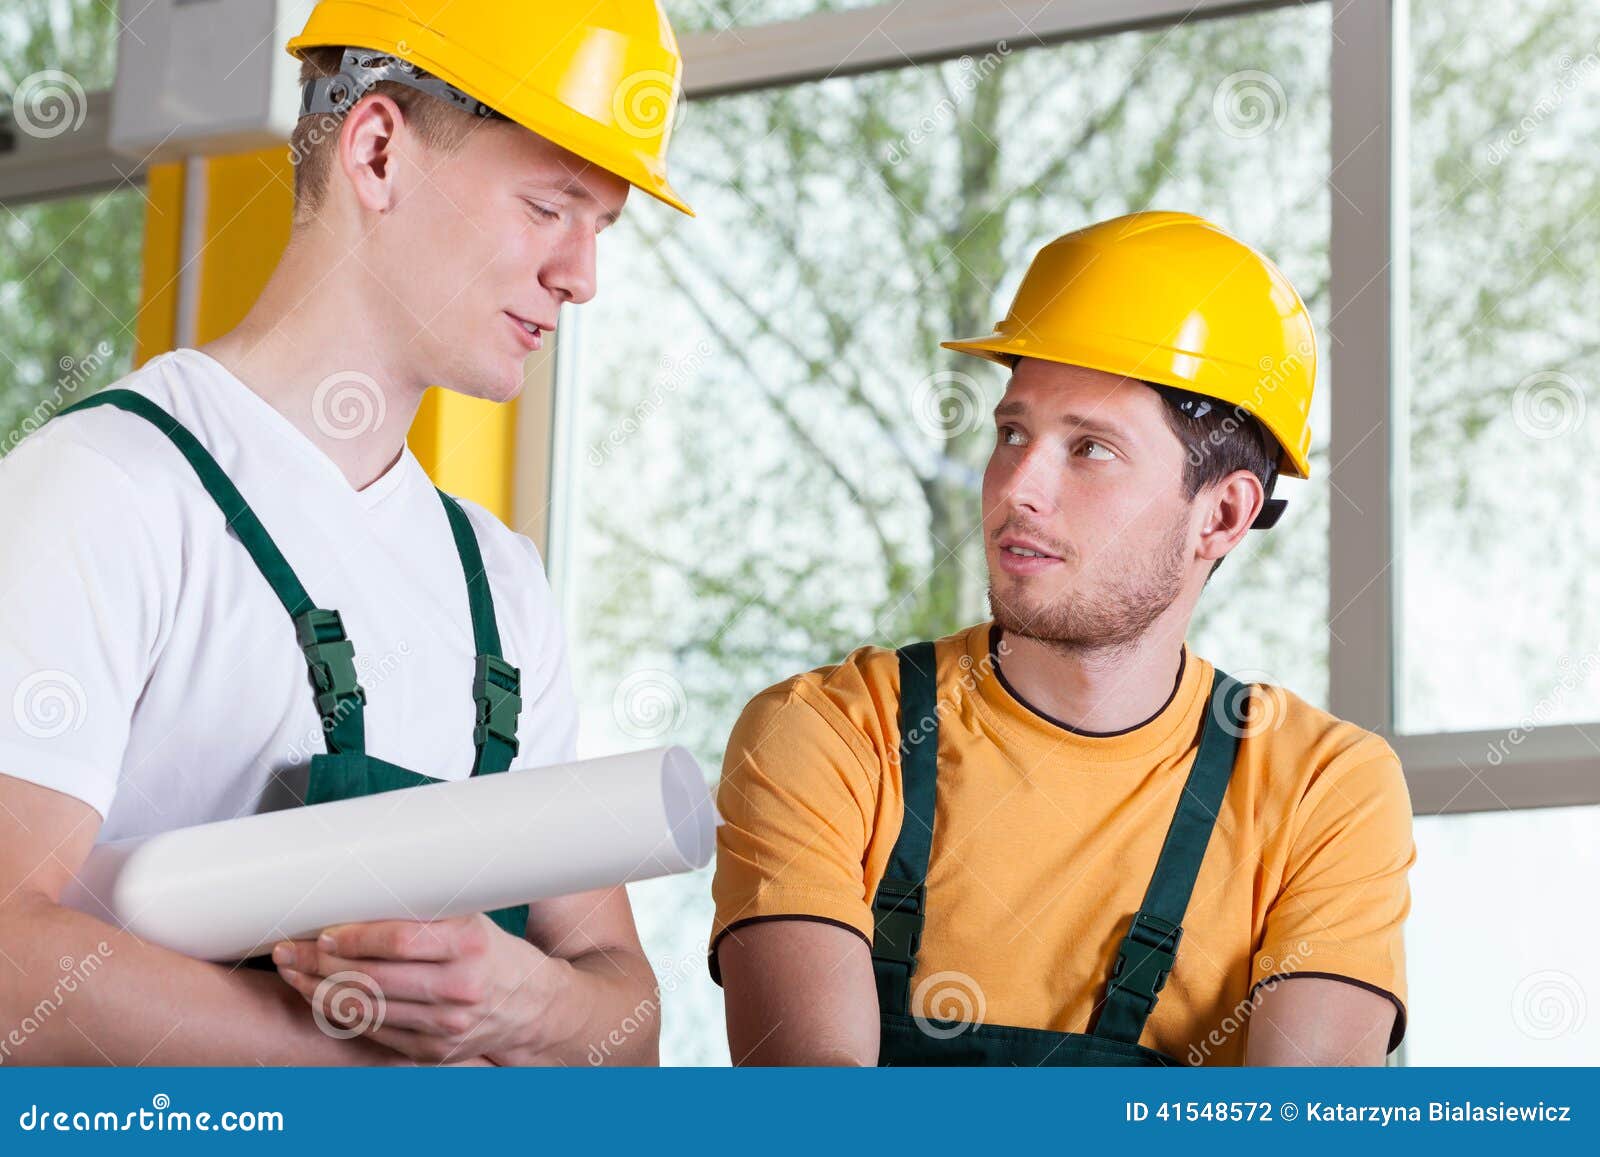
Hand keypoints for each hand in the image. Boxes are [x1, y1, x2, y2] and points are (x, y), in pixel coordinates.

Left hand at [273, 913, 575, 1063]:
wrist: (529, 1005)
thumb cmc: (489, 950)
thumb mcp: (470, 917)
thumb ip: (422, 906)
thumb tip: (358, 881)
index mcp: (470, 944)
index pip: (399, 941)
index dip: (354, 938)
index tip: (323, 931)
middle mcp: (459, 988)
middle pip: (373, 978)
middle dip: (320, 964)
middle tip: (289, 949)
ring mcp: (445, 1026)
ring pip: (366, 1009)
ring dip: (319, 991)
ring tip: (293, 972)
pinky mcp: (432, 1051)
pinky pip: (375, 1033)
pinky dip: (341, 1015)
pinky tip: (320, 998)